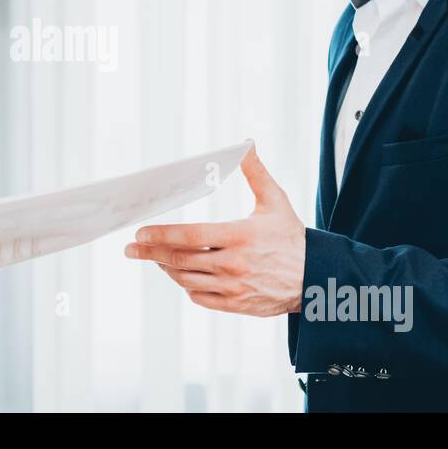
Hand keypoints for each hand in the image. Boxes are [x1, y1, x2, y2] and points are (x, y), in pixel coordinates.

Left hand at [124, 146, 305, 315]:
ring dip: (165, 268)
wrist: (317, 278)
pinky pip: (199, 297)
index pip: (189, 236)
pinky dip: (186, 286)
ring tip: (153, 256)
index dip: (161, 235)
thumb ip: (256, 173)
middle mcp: (233, 264)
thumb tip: (245, 144)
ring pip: (185, 280)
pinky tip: (180, 274)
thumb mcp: (276, 201)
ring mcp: (233, 287)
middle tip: (130, 248)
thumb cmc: (292, 237)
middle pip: (180, 260)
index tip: (140, 232)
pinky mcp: (236, 304)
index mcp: (240, 236)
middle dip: (150, 252)